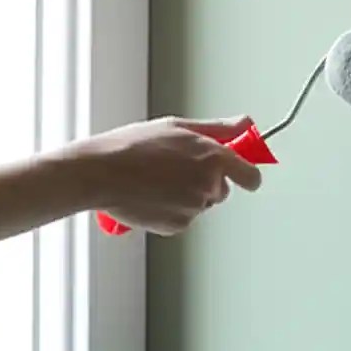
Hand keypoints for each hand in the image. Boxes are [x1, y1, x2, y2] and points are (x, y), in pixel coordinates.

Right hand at [59, 116, 263, 235]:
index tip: (244, 174)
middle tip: (175, 169)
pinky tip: (150, 196)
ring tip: (156, 181)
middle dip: (206, 182)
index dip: (247, 175)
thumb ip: (218, 129)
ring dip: (186, 196)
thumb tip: (245, 124)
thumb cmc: (132, 147)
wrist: (99, 174)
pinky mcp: (177, 226)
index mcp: (213, 157)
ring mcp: (194, 208)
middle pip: (221, 190)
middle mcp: (208, 184)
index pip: (251, 176)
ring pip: (200, 204)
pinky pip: (183, 219)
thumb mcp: (178, 127)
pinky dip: (171, 211)